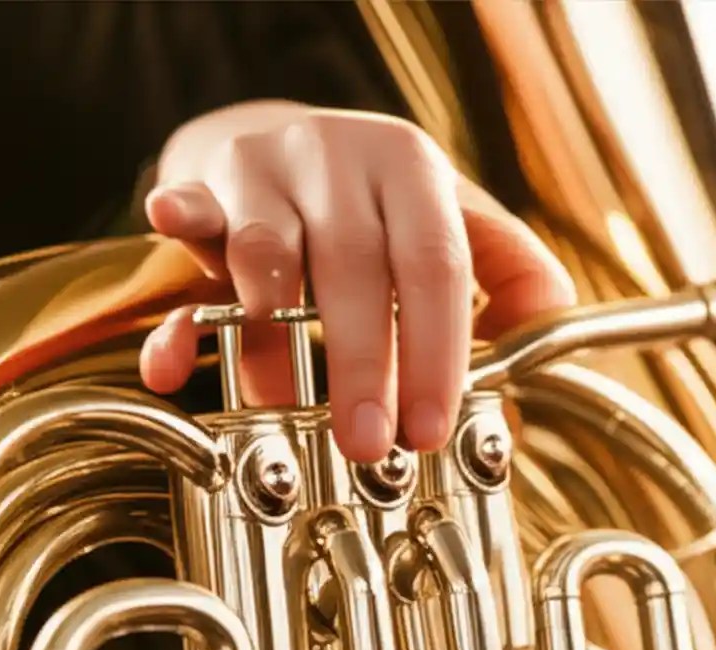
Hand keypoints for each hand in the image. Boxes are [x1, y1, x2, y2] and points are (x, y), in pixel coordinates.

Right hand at [139, 101, 575, 462]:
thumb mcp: (457, 217)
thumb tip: (548, 331)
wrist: (295, 138)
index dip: (437, 350)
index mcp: (413, 170)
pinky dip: (175, 308)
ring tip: (281, 408)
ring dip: (270, 341)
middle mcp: (341, 158)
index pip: (436, 264)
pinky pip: (187, 248)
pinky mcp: (204, 186)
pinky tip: (167, 354)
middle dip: (362, 364)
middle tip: (365, 444)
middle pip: (355, 265)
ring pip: (267, 254)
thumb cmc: (384, 201)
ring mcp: (268, 167)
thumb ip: (511, 270)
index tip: (429, 426)